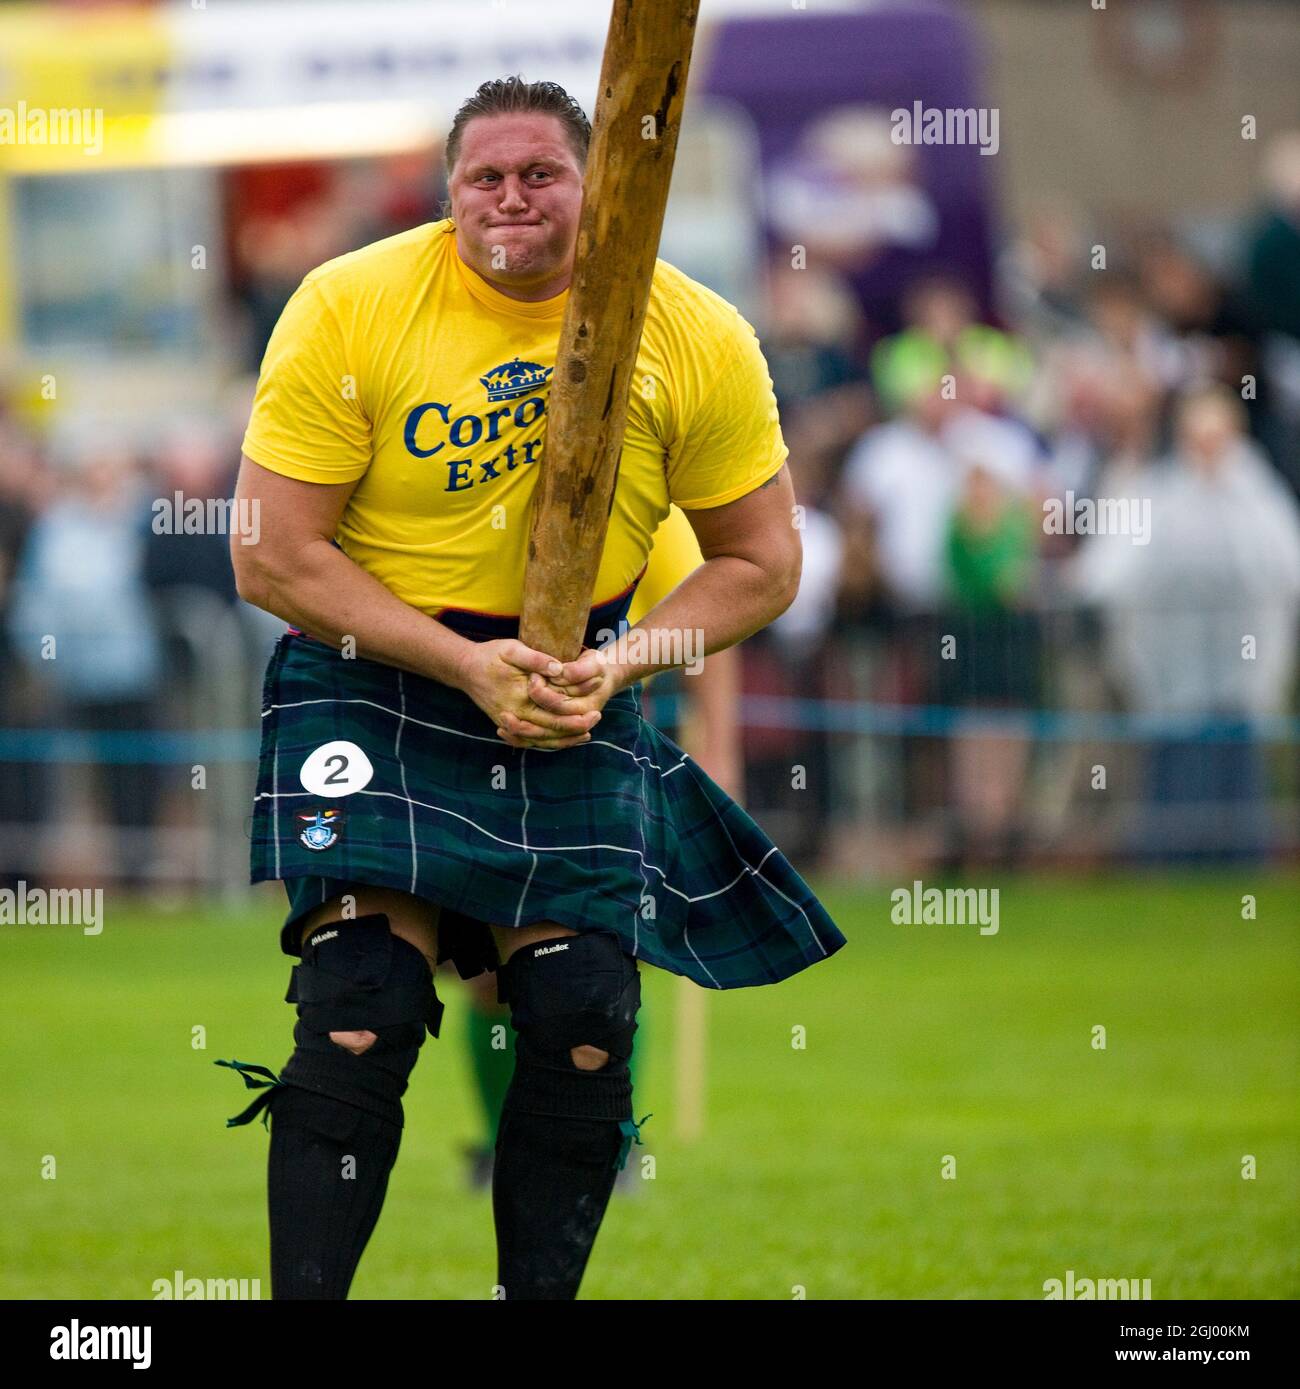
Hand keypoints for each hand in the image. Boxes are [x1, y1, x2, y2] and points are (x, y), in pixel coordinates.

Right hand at [455, 638, 603, 750]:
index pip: (554, 716)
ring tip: (586, 734)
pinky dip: (548, 741)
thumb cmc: (490, 656)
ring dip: (565, 739)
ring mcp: (510, 722)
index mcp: (520, 699)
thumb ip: (536, 659)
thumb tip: (559, 668)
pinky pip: (530, 739)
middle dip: (576, 729)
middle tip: (596, 719)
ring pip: (541, 739)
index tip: (595, 710)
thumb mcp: (512, 649)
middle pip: (551, 731)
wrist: (464, 668)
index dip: (576, 716)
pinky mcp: (507, 723)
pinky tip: (563, 738)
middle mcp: (515, 716)